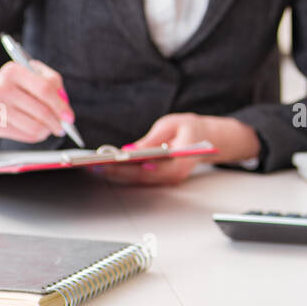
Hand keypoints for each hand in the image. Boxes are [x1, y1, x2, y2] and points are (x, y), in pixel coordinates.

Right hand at [0, 60, 74, 142]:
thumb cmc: (13, 84)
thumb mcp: (30, 72)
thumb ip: (52, 82)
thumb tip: (65, 104)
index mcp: (13, 71)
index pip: (45, 89)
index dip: (61, 104)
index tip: (70, 116)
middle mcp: (2, 89)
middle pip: (42, 111)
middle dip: (58, 121)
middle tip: (64, 126)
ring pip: (35, 127)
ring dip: (48, 130)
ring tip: (51, 127)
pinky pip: (26, 135)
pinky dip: (37, 135)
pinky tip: (38, 130)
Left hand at [91, 113, 256, 185]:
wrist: (210, 140)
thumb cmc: (193, 129)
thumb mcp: (172, 124)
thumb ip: (152, 139)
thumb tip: (131, 149)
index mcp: (180, 160)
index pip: (153, 167)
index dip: (132, 167)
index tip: (115, 161)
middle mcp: (174, 175)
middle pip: (141, 177)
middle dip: (117, 172)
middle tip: (95, 166)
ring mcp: (169, 179)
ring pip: (139, 180)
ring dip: (117, 175)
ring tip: (97, 167)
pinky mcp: (163, 179)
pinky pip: (142, 179)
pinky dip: (125, 174)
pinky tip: (109, 168)